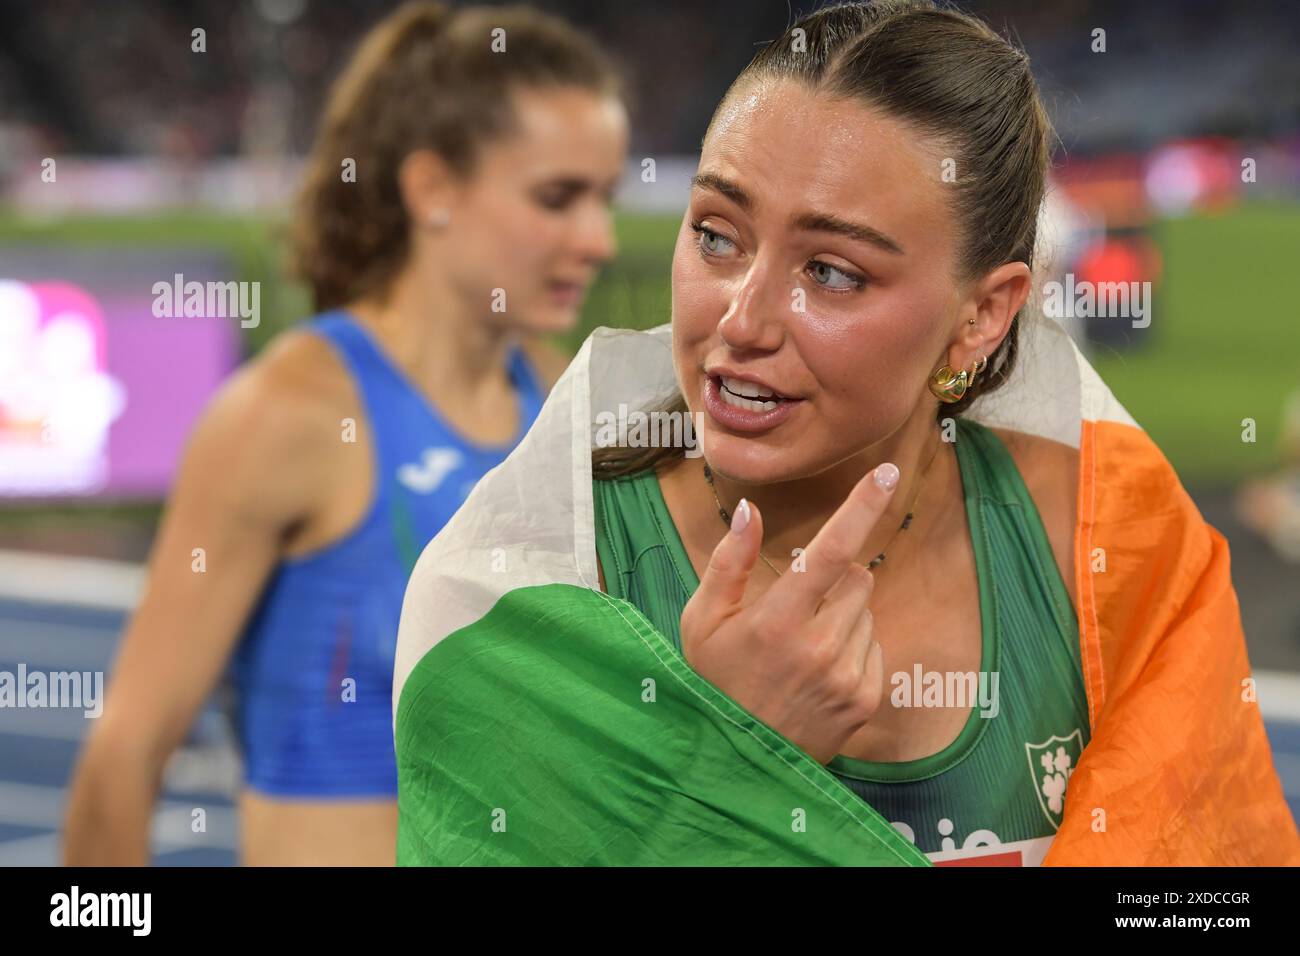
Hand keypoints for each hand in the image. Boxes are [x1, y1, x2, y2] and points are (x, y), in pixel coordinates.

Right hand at [679, 464, 899, 763]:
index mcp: (775, 621)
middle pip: (857, 577)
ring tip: (802, 646)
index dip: (861, 507)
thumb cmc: (713, 682)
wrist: (734, 764)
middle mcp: (818, 647)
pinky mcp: (865, 700)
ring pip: (866, 610)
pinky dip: (853, 647)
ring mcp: (846, 676)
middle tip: (797, 605)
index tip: (887, 473)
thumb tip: (749, 510)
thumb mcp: (702, 621)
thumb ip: (729, 562)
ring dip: (843, 614)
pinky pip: (874, 646)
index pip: (830, 551)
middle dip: (835, 577)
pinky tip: (818, 670)